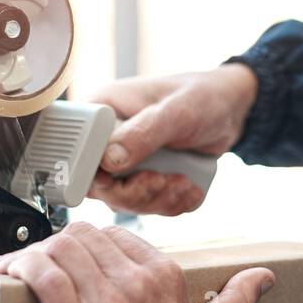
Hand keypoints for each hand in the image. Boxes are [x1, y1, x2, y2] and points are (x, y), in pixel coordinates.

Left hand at [0, 221, 274, 302]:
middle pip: (82, 237)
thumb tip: (264, 278)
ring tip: (17, 269)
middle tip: (39, 267)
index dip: (87, 245)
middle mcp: (138, 283)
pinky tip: (9, 272)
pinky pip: (42, 276)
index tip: (71, 261)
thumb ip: (237, 299)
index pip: (114, 236)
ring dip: (32, 253)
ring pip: (59, 249)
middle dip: (56, 246)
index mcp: (166, 277)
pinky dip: (20, 266)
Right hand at [84, 63, 257, 214]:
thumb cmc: (201, 96)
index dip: (92, 174)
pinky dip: (171, 205)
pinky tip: (190, 187)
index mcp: (100, 112)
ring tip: (185, 182)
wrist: (229, 109)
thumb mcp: (177, 111)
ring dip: (157, 200)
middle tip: (163, 181)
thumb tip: (109, 160)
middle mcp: (105, 140)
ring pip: (124, 201)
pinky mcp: (144, 178)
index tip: (119, 178)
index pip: (74, 152)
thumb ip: (143, 132)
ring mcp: (124, 162)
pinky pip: (149, 206)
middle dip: (134, 193)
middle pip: (98, 186)